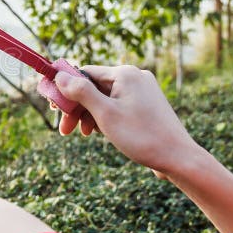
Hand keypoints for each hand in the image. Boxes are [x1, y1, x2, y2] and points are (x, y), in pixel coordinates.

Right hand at [54, 65, 199, 175]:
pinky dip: (105, 117)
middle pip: (94, 87)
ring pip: (105, 98)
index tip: (53, 108)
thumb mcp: (105, 113)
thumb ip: (81, 92)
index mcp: (125, 74)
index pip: (85, 73)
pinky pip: (117, 105)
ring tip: (83, 134)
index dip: (66, 90)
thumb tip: (59, 75)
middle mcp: (135, 77)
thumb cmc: (141, 136)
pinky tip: (100, 132)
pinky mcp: (147, 104)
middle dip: (77, 108)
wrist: (179, 158)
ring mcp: (143, 90)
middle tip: (64, 129)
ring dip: (89, 115)